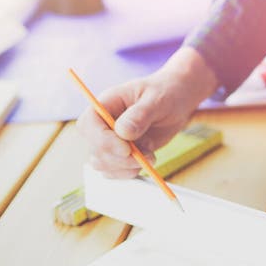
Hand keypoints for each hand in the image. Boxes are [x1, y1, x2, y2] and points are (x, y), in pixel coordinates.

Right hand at [76, 46, 217, 178]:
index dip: (103, 140)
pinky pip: (114, 170)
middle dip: (119, 159)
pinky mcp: (120, 153)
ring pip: (102, 163)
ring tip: (150, 155)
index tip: (126, 149)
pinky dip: (129, 172)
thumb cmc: (166, 92)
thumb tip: (122, 132)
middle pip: (95, 149)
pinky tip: (146, 161)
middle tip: (146, 156)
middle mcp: (103, 123)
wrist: (177, 101)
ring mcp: (110, 140)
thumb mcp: (157, 99)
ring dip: (125, 167)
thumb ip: (140, 115)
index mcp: (106, 103)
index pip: (88, 125)